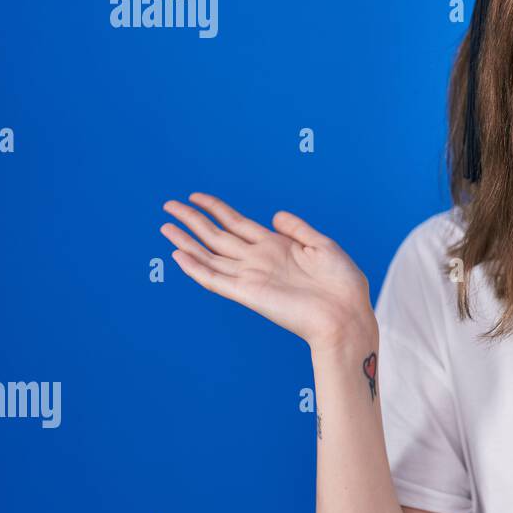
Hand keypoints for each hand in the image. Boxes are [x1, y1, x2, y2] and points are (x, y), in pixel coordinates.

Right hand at [159, 193, 375, 350]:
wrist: (347, 315)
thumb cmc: (342, 285)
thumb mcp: (323, 246)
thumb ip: (297, 229)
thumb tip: (274, 215)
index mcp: (277, 246)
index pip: (237, 223)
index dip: (216, 209)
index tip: (196, 197)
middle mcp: (259, 260)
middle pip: (217, 236)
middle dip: (193, 220)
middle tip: (169, 205)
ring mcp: (252, 276)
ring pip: (210, 255)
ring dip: (187, 241)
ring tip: (165, 226)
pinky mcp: (248, 294)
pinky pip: (216, 279)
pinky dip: (196, 268)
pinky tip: (179, 255)